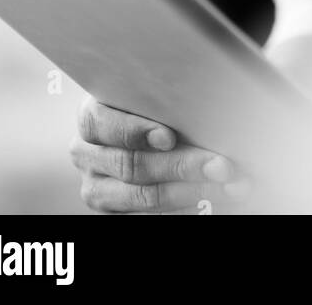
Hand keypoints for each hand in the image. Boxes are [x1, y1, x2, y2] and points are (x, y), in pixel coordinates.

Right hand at [70, 95, 250, 213]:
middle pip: (131, 165)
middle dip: (181, 165)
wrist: (134, 136)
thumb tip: (205, 100)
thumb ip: (164, 97)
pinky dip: (183, 208)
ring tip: (225, 185)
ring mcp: (96, 187)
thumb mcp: (146, 94)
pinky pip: (147, 216)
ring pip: (142, 196)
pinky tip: (209, 200)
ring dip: (190, 191)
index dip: (136, 131)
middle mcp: (86, 154)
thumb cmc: (149, 107)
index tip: (169, 138)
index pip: (103, 123)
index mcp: (90, 117)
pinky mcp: (112, 213)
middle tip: (221, 165)